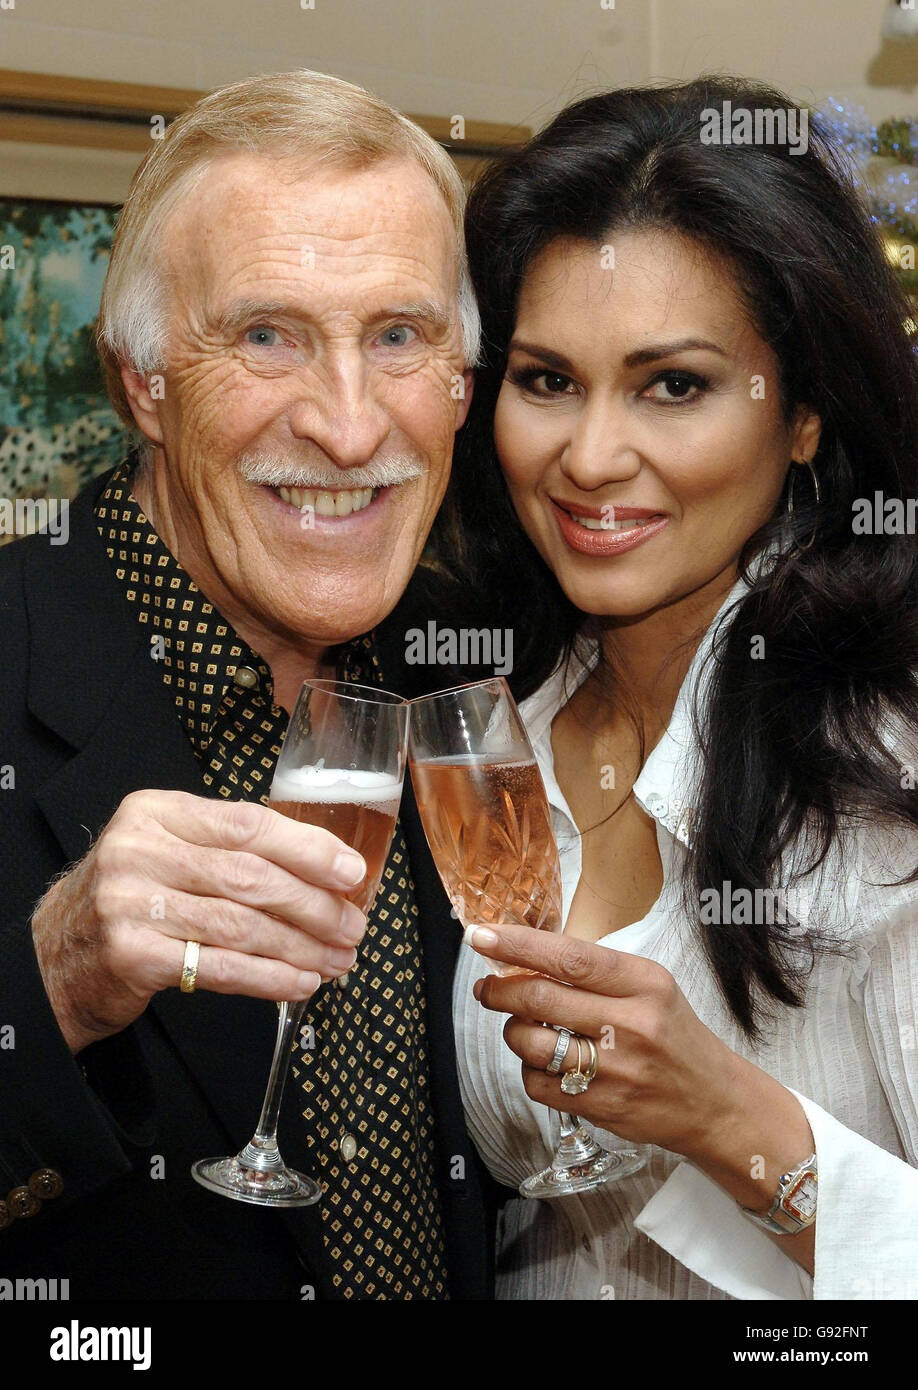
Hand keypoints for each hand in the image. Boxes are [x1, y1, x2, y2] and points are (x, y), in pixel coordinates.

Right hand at [31, 790, 369, 1053]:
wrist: (55, 957)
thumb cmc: (130, 900)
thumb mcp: (166, 852)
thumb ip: (228, 850)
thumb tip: (323, 868)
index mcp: (156, 812)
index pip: (248, 823)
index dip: (308, 848)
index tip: (350, 871)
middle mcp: (139, 851)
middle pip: (250, 876)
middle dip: (314, 905)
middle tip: (352, 925)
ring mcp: (132, 903)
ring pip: (241, 925)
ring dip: (301, 947)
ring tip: (337, 959)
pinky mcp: (133, 956)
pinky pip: (219, 968)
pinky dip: (269, 977)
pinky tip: (300, 982)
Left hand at [467, 922, 757, 1158]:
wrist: (714, 1102)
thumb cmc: (673, 1035)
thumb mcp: (651, 987)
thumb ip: (594, 973)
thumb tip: (523, 958)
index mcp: (644, 983)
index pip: (569, 957)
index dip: (518, 945)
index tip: (482, 936)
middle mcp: (631, 1024)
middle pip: (539, 1000)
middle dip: (498, 991)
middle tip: (487, 988)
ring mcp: (616, 1070)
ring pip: (531, 1044)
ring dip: (514, 1033)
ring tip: (523, 1027)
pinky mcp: (603, 1107)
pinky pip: (538, 1085)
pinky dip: (531, 1071)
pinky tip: (548, 1065)